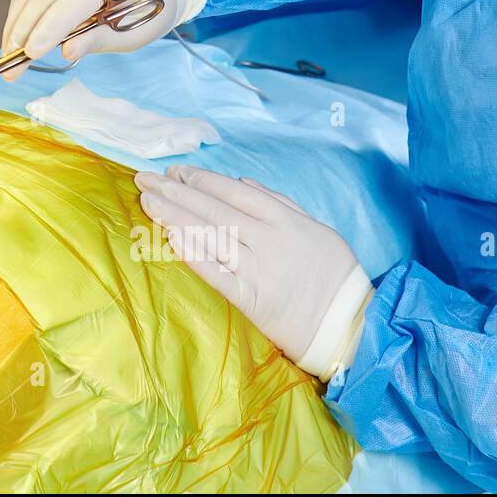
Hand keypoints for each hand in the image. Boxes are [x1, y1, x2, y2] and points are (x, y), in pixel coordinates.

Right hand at [1, 0, 181, 80]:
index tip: (31, 54)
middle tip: (10, 60)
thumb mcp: (135, 32)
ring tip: (9, 49)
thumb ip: (101, 40)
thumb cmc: (148, 8)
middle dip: (24, 27)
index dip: (51, 27)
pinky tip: (15, 29)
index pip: (77, 0)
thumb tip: (67, 52)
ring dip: (16, 19)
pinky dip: (19, 7)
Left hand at [134, 165, 370, 377]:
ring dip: (174, 215)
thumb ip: (279, 202)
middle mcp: (268, 240)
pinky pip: (214, 272)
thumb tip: (241, 182)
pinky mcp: (250, 300)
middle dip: (176, 191)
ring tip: (149, 199)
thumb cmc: (334, 275)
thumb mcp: (316, 228)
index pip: (232, 192)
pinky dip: (191, 252)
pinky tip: (169, 235)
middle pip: (213, 209)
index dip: (200, 179)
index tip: (174, 171)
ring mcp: (257, 270)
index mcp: (284, 220)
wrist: (349, 325)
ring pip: (209, 236)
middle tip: (147, 178)